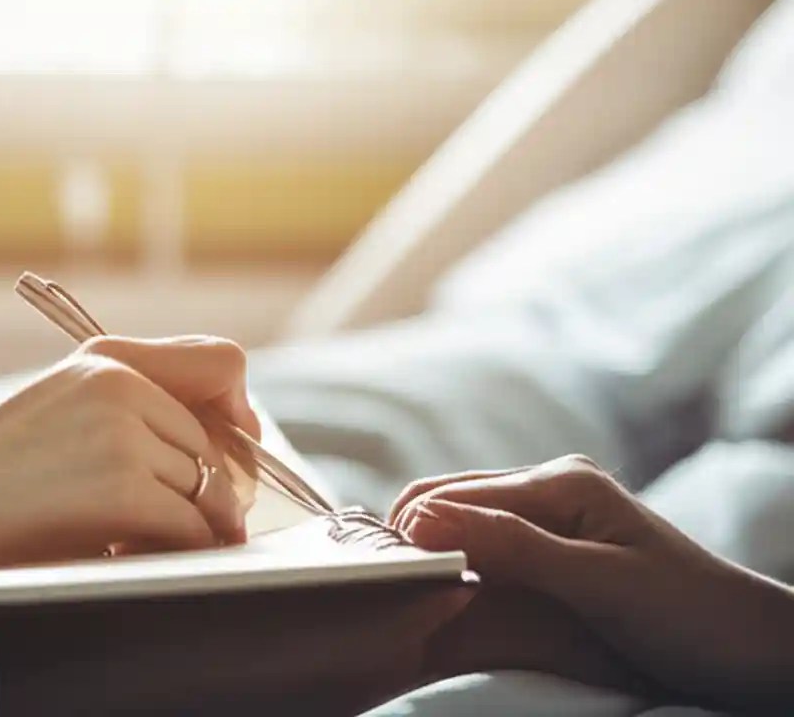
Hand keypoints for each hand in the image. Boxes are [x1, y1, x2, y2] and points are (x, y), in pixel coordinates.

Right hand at [0, 335, 260, 566]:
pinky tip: (144, 552)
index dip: (240, 412)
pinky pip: (190, 526)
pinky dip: (183, 549)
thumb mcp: (64, 398)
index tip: (238, 448)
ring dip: (198, 525)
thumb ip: (134, 398)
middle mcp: (123, 386)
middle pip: (216, 443)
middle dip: (213, 488)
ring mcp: (124, 437)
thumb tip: (222, 437)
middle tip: (199, 523)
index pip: (221, 366)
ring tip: (162, 542)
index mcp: (111, 359)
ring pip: (208, 488)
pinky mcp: (122, 490)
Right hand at [388, 455, 793, 708]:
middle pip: (445, 502)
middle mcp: (550, 487)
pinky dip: (457, 569)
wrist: (753, 650)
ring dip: (431, 556)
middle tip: (385, 593)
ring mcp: (551, 516)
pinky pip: (485, 548)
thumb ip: (513, 547)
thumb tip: (422, 520)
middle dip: (410, 540)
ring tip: (406, 599)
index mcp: (559, 483)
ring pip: (459, 524)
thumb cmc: (690, 616)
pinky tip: (449, 597)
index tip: (381, 582)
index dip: (409, 535)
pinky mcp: (552, 549)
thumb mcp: (598, 584)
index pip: (450, 497)